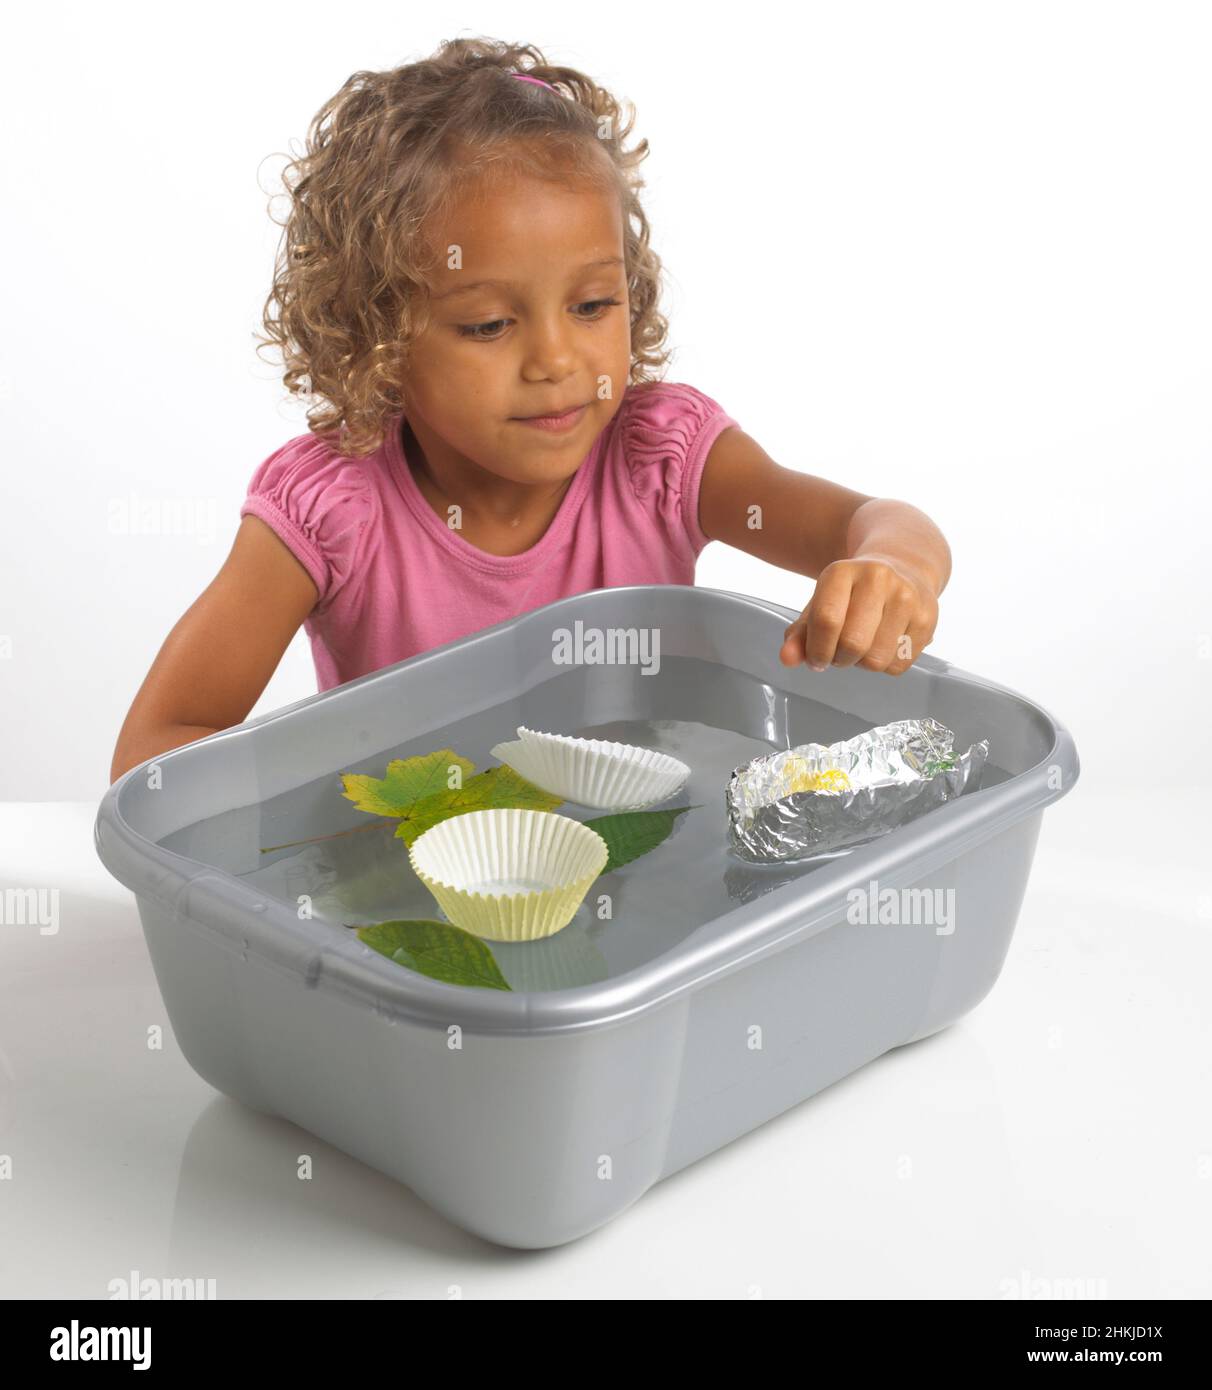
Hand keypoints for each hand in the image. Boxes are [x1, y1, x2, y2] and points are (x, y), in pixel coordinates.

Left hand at [779, 557, 938, 675]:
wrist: (902, 568)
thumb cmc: (852, 594)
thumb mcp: (821, 605)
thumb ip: (800, 634)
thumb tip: (787, 659)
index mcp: (842, 571)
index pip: (826, 620)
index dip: (817, 650)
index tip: (816, 659)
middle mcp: (878, 578)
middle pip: (852, 643)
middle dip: (839, 659)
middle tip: (838, 654)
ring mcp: (907, 597)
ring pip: (876, 659)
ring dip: (862, 664)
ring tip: (862, 647)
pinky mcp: (928, 618)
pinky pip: (899, 664)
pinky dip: (885, 665)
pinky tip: (883, 645)